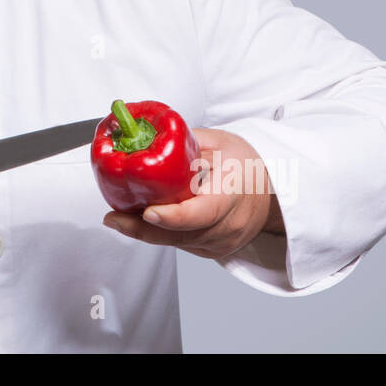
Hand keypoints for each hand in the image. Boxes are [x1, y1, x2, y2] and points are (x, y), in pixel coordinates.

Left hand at [102, 128, 283, 258]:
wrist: (272, 193)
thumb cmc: (249, 166)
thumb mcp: (221, 143)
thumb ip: (186, 142)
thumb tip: (150, 135)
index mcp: (232, 196)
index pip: (201, 213)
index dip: (172, 216)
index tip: (148, 212)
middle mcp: (227, 226)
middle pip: (180, 235)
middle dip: (141, 228)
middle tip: (113, 218)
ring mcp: (219, 243)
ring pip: (176, 242)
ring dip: (145, 230)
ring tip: (119, 216)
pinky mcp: (211, 251)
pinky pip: (180, 243)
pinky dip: (160, 233)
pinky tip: (141, 220)